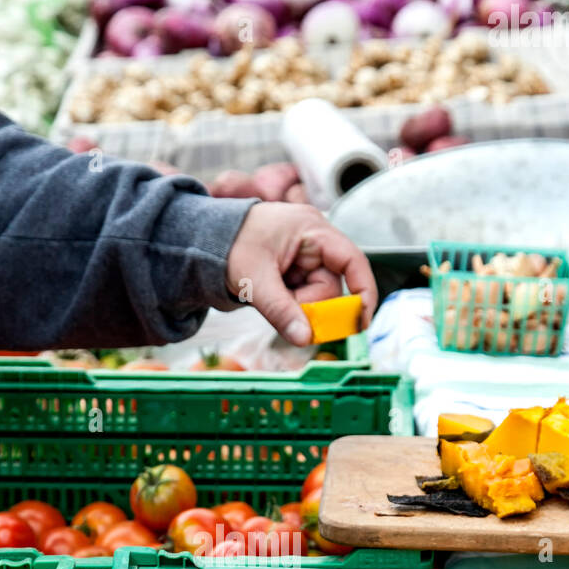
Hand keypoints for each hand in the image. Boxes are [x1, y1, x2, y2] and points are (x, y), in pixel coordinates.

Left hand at [226, 203, 376, 345]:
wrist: (204, 240)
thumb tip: (305, 339)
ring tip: (267, 295)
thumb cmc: (228, 244)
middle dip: (310, 306)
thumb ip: (280, 309)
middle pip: (331, 287)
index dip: (363, 291)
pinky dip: (290, 305)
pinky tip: (271, 295)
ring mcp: (306, 259)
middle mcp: (315, 242)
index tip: (361, 321)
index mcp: (311, 229)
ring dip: (297, 307)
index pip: (352, 260)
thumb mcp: (253, 278)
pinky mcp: (296, 273)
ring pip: (316, 297)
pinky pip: (303, 298)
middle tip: (284, 307)